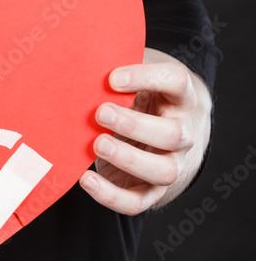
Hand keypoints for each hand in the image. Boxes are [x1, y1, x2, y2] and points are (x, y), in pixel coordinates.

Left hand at [78, 48, 212, 215]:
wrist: (164, 133)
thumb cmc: (142, 98)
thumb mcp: (137, 81)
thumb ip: (117, 73)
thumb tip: (75, 58)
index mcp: (182, 97)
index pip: (176, 81)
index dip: (147, 78)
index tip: (112, 78)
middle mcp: (185, 133)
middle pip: (173, 134)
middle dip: (135, 125)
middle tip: (100, 113)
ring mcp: (173, 164)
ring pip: (163, 171)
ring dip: (128, 159)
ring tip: (97, 144)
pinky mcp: (152, 191)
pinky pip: (137, 202)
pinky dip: (111, 195)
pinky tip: (85, 179)